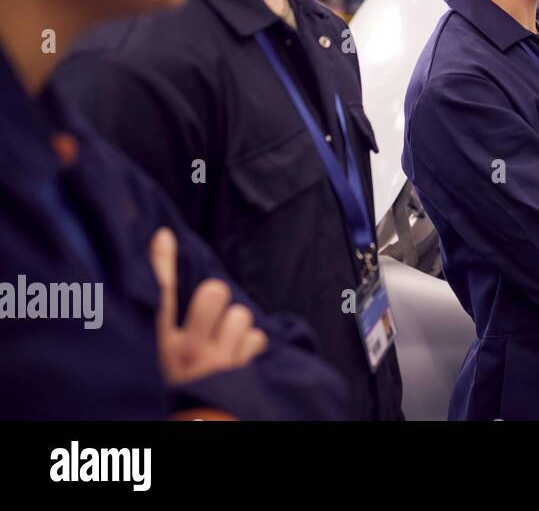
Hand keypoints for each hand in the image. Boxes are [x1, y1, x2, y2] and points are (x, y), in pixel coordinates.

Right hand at [150, 228, 266, 385]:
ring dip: (236, 325)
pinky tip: (236, 358)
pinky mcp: (242, 373)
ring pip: (241, 314)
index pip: (161, 295)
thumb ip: (164, 318)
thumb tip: (160, 268)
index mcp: (160, 345)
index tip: (165, 237)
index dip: (163, 262)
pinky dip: (250, 345)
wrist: (197, 425)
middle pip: (214, 293)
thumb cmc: (177, 386)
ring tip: (222, 343)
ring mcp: (216, 362)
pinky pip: (256, 338)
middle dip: (216, 299)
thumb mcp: (159, 354)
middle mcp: (187, 351)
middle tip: (210, 316)